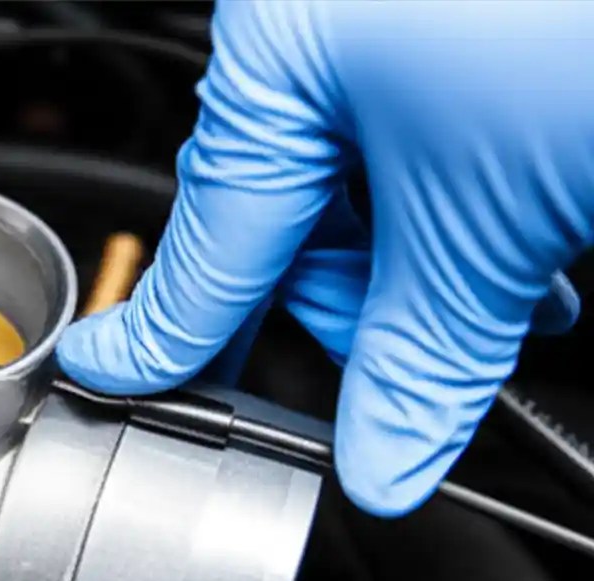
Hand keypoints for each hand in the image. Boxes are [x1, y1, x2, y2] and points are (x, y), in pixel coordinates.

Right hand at [57, 1, 593, 515]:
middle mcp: (319, 17)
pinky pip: (416, 128)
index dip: (165, 329)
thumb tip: (381, 456)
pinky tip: (532, 223)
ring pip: (369, 178)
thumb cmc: (579, 23)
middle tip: (416, 370)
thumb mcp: (497, 215)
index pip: (214, 240)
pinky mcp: (448, 20)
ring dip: (435, 254)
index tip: (113, 373)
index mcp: (283, 51)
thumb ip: (425, 350)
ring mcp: (384, 12)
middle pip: (294, 216)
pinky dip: (465, 194)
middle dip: (365, 303)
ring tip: (523, 289)